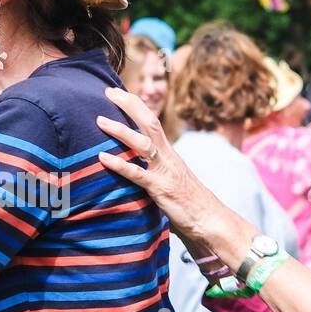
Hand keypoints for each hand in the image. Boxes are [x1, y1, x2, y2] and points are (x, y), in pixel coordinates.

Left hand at [95, 86, 227, 241]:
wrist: (209, 221)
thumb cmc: (188, 205)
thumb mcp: (169, 182)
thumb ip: (152, 173)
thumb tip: (132, 170)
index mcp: (169, 154)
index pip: (152, 121)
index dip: (135, 105)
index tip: (117, 93)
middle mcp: (168, 157)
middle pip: (150, 122)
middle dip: (129, 104)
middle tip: (108, 90)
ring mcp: (164, 172)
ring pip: (143, 143)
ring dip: (120, 130)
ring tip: (100, 120)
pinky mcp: (160, 189)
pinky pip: (137, 174)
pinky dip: (119, 164)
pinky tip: (103, 158)